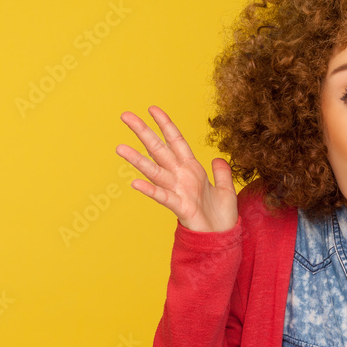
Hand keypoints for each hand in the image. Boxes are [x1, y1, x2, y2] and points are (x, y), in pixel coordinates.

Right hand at [116, 106, 237, 231]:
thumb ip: (222, 172)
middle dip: (143, 132)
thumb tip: (218, 157)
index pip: (176, 141)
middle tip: (125, 116)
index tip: (152, 108)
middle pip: (159, 150)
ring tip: (120, 148)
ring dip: (138, 159)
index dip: (165, 125)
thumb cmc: (222, 216)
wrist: (223, 238)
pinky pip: (163, 196)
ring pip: (155, 171)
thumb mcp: (227, 189)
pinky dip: (150, 190)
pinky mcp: (181, 207)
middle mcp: (181, 177)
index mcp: (192, 169)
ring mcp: (179, 191)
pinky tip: (135, 183)